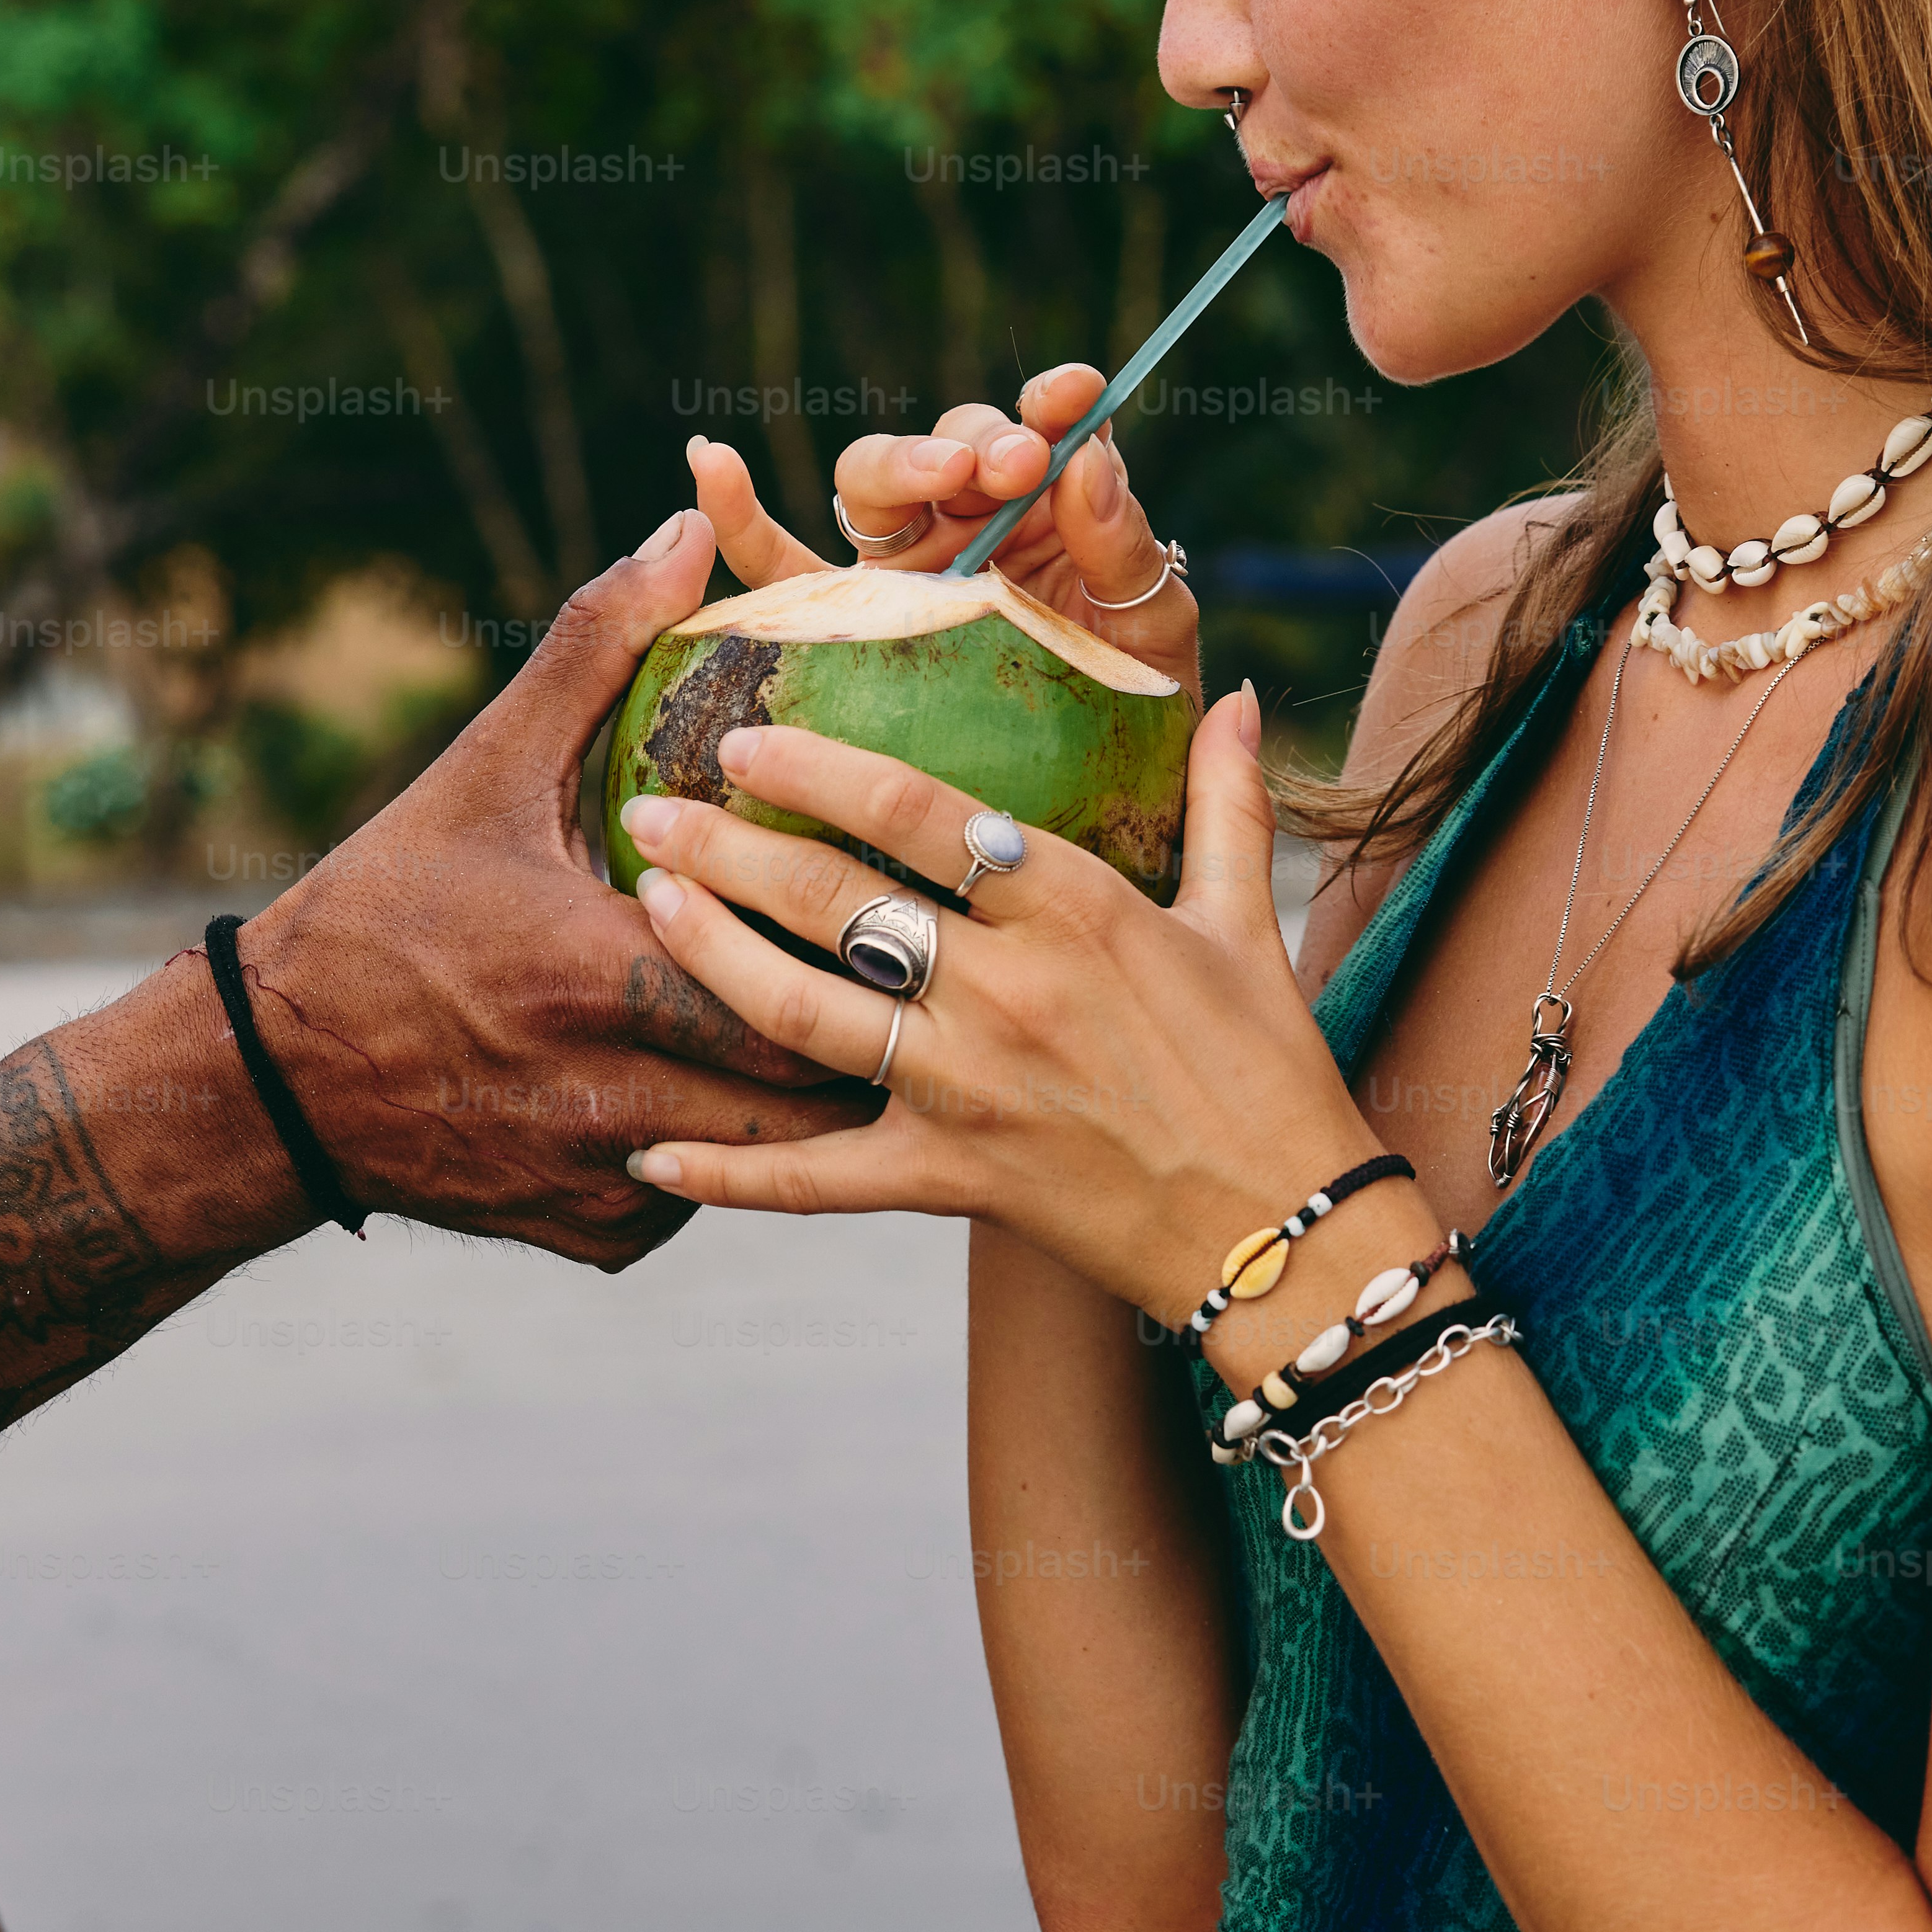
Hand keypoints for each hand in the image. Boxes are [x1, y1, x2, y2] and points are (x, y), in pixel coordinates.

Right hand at [239, 509, 876, 1269]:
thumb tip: (686, 533)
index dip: (854, 950)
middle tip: (913, 979)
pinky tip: (726, 1097)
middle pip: (801, 1091)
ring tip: (855, 1037)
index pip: (784, 984)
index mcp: (593, 975)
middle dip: (861, 1038)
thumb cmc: (383, 908)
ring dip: (804, 1106)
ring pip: (764, 1163)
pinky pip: (698, 1203)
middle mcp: (604, 1096)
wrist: (273, 1076)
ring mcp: (599, 1181)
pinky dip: (720, 1157)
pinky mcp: (587, 1235)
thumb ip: (595, 648)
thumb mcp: (486, 770)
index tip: (906, 906)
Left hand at [605, 685, 1368, 1317]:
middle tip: (643, 812)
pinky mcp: (953, 1181)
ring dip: (712, 956)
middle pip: (837, 900)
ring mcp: (970, 1090)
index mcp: (1076, 908)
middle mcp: (1008, 990)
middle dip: (727, 848)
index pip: (920, 813)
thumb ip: (1225, 802)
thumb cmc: (1270, 1070)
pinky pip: (817, 1179)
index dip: (820, 768)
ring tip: (648, 905)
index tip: (745, 736)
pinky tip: (649, 1153)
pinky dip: (731, 1172)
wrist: (1287, 1234)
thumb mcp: (1246, 922)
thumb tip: (1229, 697)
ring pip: (805, 1013)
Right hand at [680, 364, 1201, 685]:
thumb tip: (1090, 460)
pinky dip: (736, 516)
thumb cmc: (1128, 718)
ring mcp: (902, 572)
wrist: (1082, 826)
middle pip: (948, 446)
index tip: (1071, 393)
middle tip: (1010, 464)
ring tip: (939, 477)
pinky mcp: (841, 625)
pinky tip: (709, 463)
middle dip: (975, 440)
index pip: (1042, 430)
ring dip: (898, 465)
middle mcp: (970, 525)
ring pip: (870, 487)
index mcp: (1051, 512)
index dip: (1051, 402)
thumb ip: (1124, 547)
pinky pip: (776, 568)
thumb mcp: (1149, 632)